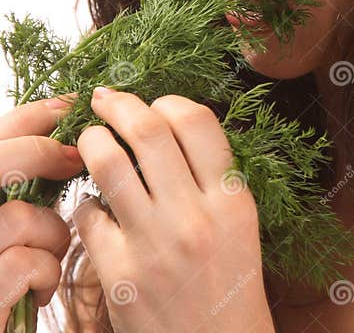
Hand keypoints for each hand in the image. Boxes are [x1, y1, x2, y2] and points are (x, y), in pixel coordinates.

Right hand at [0, 93, 82, 328]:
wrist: (7, 329)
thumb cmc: (13, 270)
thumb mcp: (15, 215)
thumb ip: (27, 175)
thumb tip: (71, 126)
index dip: (35, 114)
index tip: (71, 104)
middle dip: (40, 153)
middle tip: (72, 159)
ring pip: (18, 217)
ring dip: (48, 235)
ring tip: (49, 255)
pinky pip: (24, 263)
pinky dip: (44, 273)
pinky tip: (40, 288)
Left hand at [72, 88, 274, 332]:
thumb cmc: (230, 281)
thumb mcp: (240, 220)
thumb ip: (213, 173)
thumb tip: (171, 122)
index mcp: (230, 198)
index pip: (195, 120)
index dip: (168, 101)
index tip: (155, 104)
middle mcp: (194, 216)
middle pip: (148, 130)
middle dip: (120, 104)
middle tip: (105, 98)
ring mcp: (153, 246)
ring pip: (108, 164)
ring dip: (93, 140)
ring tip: (91, 138)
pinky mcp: (119, 276)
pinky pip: (88, 215)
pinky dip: (86, 201)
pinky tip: (95, 205)